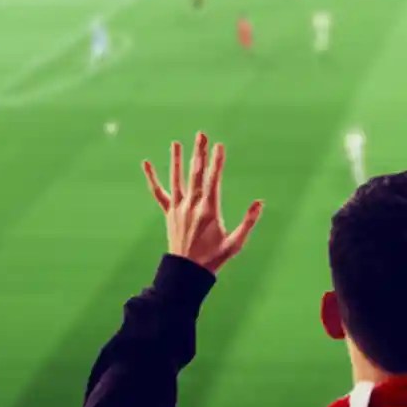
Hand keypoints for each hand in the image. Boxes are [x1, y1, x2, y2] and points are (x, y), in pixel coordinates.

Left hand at [141, 132, 263, 273]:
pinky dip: (152, 178)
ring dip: (177, 160)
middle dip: (199, 153)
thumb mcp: (236, 243)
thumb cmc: (214, 257)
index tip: (219, 146)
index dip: (217, 162)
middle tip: (201, 134)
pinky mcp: (169, 213)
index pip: (214, 180)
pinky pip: (159, 193)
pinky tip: (146, 164)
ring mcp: (178, 208)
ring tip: (176, 143)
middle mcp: (191, 206)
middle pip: (196, 174)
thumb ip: (248, 222)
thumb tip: (260, 202)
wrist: (186, 272)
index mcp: (209, 210)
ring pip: (177, 179)